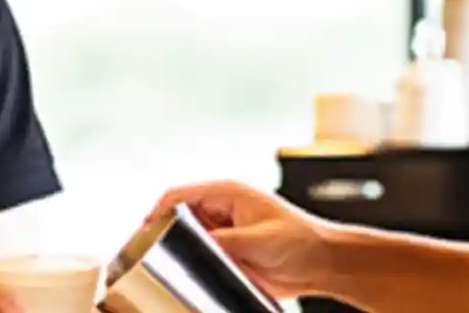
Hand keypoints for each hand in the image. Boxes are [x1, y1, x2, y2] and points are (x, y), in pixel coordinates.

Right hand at [146, 180, 340, 300]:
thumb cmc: (301, 240)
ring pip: (187, 239)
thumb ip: (225, 241)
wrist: (324, 264)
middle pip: (178, 218)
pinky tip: (189, 276)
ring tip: (168, 267)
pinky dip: (193, 265)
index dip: (158, 211)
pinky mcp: (229, 253)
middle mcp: (221, 210)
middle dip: (165, 234)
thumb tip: (195, 245)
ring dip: (179, 251)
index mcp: (227, 193)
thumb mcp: (259, 240)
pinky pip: (201, 257)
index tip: (144, 230)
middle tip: (151, 254)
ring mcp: (224, 232)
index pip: (179, 195)